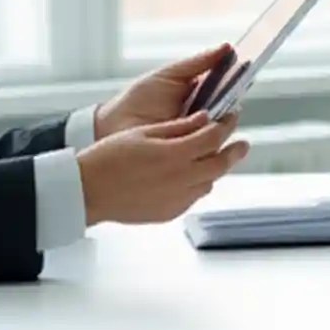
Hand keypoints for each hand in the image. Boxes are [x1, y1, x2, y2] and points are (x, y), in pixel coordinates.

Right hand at [77, 111, 247, 225]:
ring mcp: (177, 199)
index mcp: (175, 155)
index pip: (213, 137)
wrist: (86, 191)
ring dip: (216, 169)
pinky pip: (193, 197)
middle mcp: (181, 179)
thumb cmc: (108, 158)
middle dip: (235, 151)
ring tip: (216, 158)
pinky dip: (198, 185)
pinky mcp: (169, 212)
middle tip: (243, 143)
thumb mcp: (143, 133)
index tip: (231, 116)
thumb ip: (177, 127)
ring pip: (209, 182)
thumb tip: (203, 119)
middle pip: (221, 163)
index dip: (226, 124)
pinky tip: (191, 177)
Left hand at [93, 43, 232, 140]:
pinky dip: (213, 141)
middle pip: (229, 109)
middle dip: (232, 103)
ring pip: (224, 130)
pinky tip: (207, 132)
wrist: (114, 127)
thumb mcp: (169, 76)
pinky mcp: (192, 155)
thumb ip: (198, 63)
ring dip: (224, 123)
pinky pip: (211, 149)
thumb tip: (227, 47)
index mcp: (199, 95)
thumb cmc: (138, 100)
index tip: (246, 69)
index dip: (238, 80)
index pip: (227, 88)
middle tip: (230, 96)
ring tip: (215, 115)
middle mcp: (202, 117)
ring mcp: (198, 137)